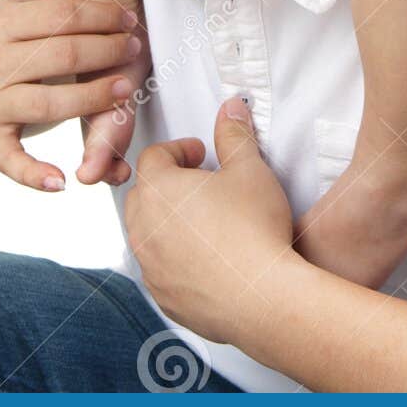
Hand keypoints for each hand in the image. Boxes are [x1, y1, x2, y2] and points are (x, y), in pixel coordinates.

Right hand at [0, 0, 143, 191]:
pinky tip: (61, 182)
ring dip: (90, 99)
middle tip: (134, 48)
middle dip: (104, 51)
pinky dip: (32, 174)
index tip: (128, 19)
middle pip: (61, 56)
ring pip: (47, 104)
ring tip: (124, 91)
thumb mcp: (10, 6)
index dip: (99, 17)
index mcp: (3, 24)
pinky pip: (8, 158)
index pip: (61, 17)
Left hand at [125, 97, 295, 344]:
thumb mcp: (250, 169)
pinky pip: (158, 268)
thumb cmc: (254, 232)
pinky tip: (207, 258)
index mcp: (158, 189)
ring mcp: (150, 267)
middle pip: (143, 193)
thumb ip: (235, 134)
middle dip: (169, 183)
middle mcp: (144, 228)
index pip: (154, 156)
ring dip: (168, 221)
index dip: (179, 149)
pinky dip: (174, 258)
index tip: (201, 155)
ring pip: (146, 233)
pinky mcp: (163, 297)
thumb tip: (230, 110)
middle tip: (201, 184)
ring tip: (205, 221)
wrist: (262, 297)